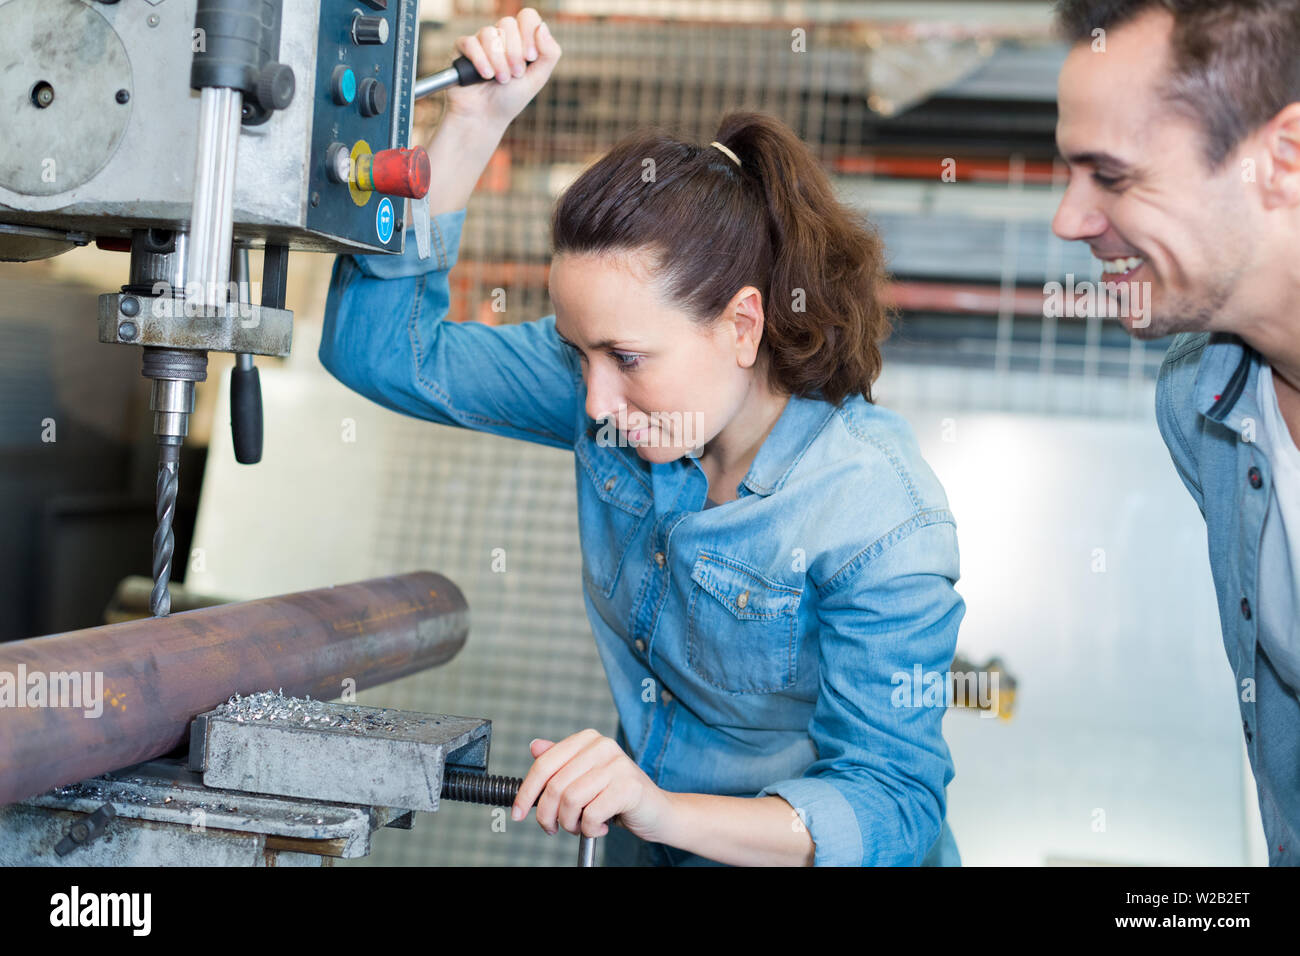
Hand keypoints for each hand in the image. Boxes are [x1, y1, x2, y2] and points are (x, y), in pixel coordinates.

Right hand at [446, 8, 560, 128]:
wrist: (484, 118)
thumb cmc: (511, 99)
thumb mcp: (537, 78)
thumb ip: (549, 53)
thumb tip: (543, 26)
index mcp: (521, 40)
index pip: (527, 17)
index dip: (529, 34)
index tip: (530, 58)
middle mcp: (501, 37)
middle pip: (507, 23)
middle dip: (513, 52)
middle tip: (515, 75)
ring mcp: (481, 41)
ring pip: (489, 33)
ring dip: (498, 60)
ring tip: (500, 80)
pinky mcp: (462, 48)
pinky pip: (470, 42)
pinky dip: (480, 61)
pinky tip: (485, 76)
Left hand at [511, 729, 674, 842]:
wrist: (659, 812)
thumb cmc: (618, 797)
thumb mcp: (585, 777)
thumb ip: (561, 762)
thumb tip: (535, 747)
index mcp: (588, 740)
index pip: (544, 764)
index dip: (526, 792)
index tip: (518, 814)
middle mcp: (602, 746)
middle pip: (555, 786)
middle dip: (548, 816)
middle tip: (554, 828)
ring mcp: (617, 765)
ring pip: (570, 801)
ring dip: (570, 824)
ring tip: (582, 826)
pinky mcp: (628, 787)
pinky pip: (591, 815)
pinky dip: (590, 830)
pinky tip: (600, 828)